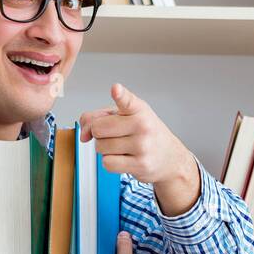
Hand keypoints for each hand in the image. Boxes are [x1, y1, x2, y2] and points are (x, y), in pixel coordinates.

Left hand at [79, 83, 200, 215]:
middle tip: (113, 135)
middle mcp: (142, 125)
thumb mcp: (125, 117)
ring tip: (121, 147)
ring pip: (101, 147)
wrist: (169, 158)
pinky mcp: (140, 164)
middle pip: (98, 128)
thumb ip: (97, 117)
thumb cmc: (144, 134)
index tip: (116, 89)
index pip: (127, 100)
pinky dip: (110, 162)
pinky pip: (107, 163)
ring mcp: (142, 146)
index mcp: (138, 109)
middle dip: (99, 134)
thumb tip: (84, 135)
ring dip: (105, 149)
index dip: (120, 95)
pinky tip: (123, 158)